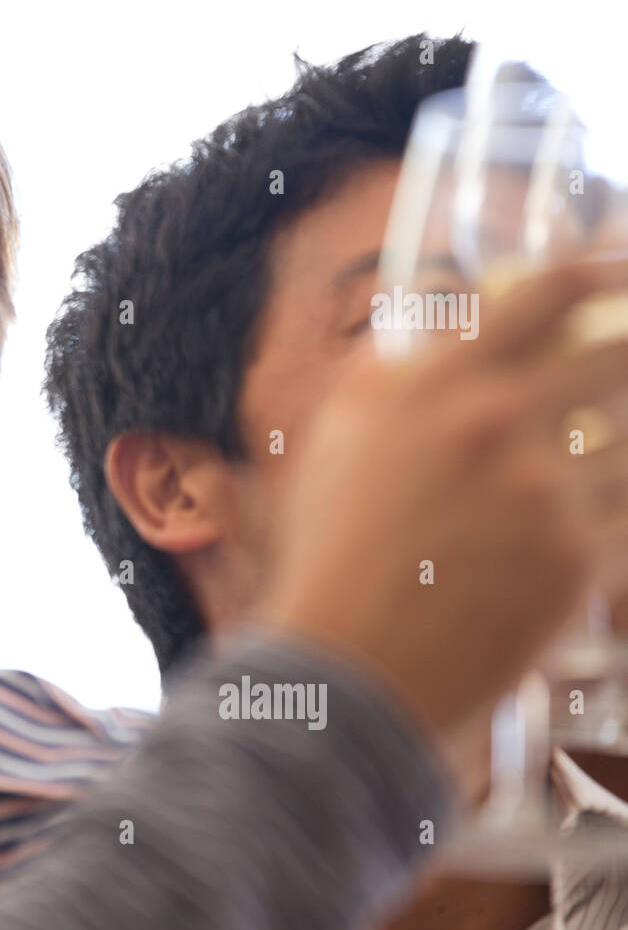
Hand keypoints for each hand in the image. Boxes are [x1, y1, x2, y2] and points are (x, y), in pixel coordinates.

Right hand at [261, 255, 627, 744]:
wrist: (347, 661)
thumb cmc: (331, 552)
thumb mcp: (335, 440)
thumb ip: (386, 376)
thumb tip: (430, 338)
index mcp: (434, 384)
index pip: (544, 294)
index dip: (600, 268)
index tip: (620, 270)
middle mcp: (496, 422)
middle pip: (616, 354)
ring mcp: (545, 491)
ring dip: (624, 446)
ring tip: (602, 462)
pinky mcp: (578, 558)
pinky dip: (621, 514)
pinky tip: (604, 521)